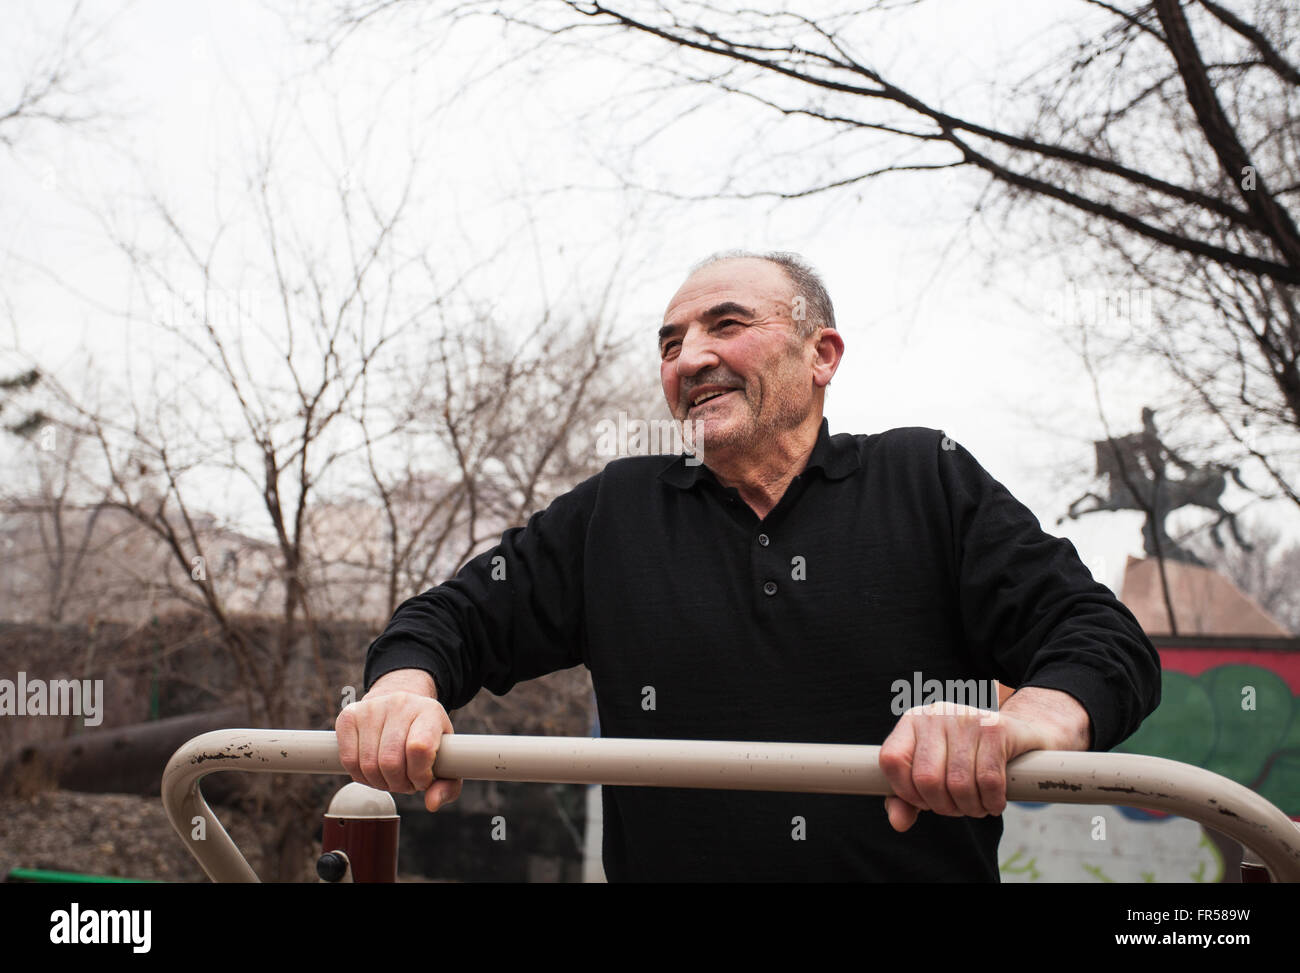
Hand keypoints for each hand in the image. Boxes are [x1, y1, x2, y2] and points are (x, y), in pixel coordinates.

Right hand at [336, 668, 462, 812]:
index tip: (423, 781)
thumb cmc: (425, 738)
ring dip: (380, 783)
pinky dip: (361, 777)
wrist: (401, 708)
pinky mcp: (348, 716)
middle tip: (406, 782)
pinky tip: (374, 772)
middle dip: (398, 784)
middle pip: (390, 761)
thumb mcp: (446, 758)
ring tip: (391, 777)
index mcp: (429, 711)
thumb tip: (432, 804)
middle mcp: (400, 704)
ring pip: (368, 764)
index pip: (420, 748)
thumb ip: (448, 786)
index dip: (419, 775)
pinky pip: (349, 761)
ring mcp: (372, 708)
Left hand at [878, 688, 1089, 832]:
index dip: (906, 792)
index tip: (925, 802)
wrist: (1021, 735)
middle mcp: (936, 714)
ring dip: (970, 808)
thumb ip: (907, 799)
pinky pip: (988, 780)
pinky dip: (991, 802)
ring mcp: (966, 718)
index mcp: (912, 721)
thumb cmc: (969, 759)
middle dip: (943, 806)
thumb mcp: (934, 775)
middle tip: (957, 808)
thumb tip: (898, 822)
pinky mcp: (996, 727)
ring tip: (977, 806)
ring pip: (959, 783)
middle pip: (926, 778)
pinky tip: (994, 803)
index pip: (891, 760)